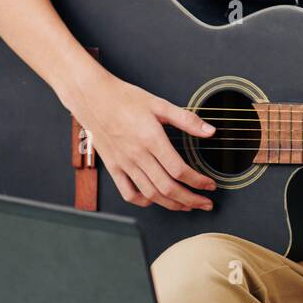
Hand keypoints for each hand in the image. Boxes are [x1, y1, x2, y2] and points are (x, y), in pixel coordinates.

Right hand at [68, 73, 218, 211]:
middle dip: (191, 199)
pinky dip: (144, 201)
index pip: (179, 170)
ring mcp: (123, 164)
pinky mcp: (113, 167)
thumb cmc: (125, 98)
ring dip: (172, 204)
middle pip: (167, 188)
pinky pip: (128, 193)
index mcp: (151, 139)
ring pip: (150, 194)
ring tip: (187, 205)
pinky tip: (156, 200)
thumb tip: (210, 131)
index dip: (198, 182)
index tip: (210, 185)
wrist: (92, 97)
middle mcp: (137, 155)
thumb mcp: (160, 104)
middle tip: (206, 203)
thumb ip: (187, 120)